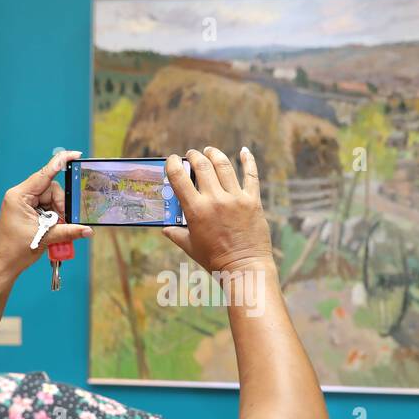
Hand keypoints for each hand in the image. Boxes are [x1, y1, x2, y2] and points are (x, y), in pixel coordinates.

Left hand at [0, 150, 92, 278]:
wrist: (7, 264)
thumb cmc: (17, 250)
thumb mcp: (45, 238)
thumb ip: (68, 231)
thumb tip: (88, 230)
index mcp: (19, 196)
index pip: (43, 174)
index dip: (60, 163)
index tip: (75, 154)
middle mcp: (21, 195)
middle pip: (51, 189)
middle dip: (61, 206)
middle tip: (62, 223)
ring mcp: (25, 201)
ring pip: (52, 198)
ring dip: (58, 213)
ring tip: (55, 229)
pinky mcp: (29, 208)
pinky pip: (48, 206)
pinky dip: (55, 216)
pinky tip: (52, 227)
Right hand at [162, 147, 273, 273]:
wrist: (244, 268)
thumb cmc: (215, 260)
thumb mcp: (190, 247)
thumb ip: (176, 234)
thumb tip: (165, 229)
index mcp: (196, 210)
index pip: (179, 177)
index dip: (173, 164)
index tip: (172, 160)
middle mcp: (215, 200)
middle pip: (202, 166)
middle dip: (194, 156)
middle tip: (192, 154)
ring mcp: (236, 198)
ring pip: (224, 166)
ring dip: (214, 154)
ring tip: (210, 151)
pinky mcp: (253, 201)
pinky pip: (251, 175)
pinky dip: (248, 161)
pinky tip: (244, 151)